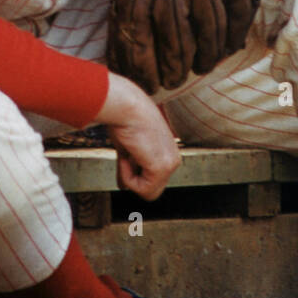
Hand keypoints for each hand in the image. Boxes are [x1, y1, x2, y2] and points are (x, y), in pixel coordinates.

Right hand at [95, 73, 180, 199]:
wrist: (126, 105)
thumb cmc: (125, 119)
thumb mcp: (128, 147)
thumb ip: (130, 167)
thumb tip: (123, 187)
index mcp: (169, 153)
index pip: (151, 179)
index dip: (132, 171)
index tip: (128, 151)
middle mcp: (174, 160)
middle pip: (150, 190)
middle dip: (133, 177)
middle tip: (128, 153)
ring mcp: (170, 165)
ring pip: (146, 192)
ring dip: (130, 176)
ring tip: (129, 152)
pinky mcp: (162, 168)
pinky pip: (141, 189)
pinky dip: (128, 176)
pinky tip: (129, 154)